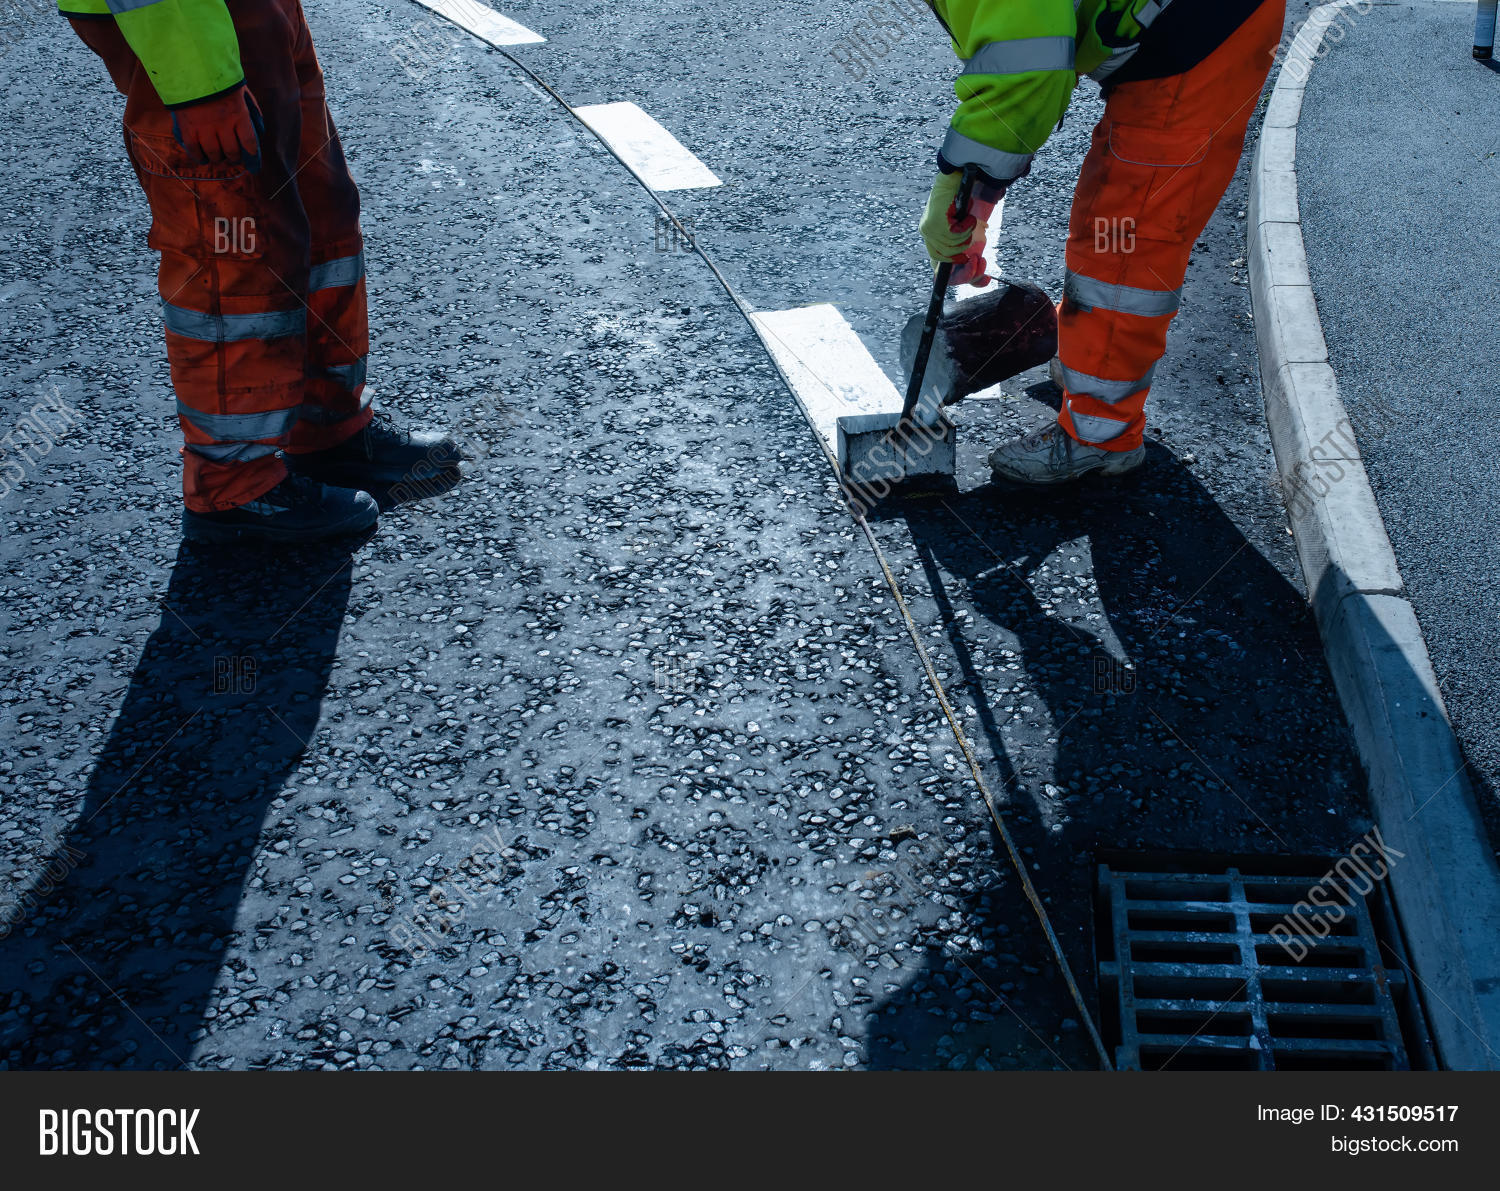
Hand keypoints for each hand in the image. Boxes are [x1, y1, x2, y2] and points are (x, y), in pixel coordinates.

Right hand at [171, 85, 262, 170]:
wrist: (188, 65)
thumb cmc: (218, 77)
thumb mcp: (240, 89)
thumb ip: (251, 108)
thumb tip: (259, 128)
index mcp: (239, 114)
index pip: (250, 143)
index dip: (252, 156)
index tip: (253, 163)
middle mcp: (223, 124)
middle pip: (232, 152)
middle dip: (234, 158)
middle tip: (232, 157)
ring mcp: (204, 127)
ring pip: (214, 154)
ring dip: (218, 158)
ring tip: (217, 156)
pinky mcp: (187, 127)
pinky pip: (194, 150)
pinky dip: (199, 157)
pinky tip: (202, 158)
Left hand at [920, 168, 1003, 285]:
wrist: (965, 173)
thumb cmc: (971, 200)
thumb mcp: (974, 231)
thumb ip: (974, 252)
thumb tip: (982, 280)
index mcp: (938, 242)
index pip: (943, 271)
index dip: (964, 278)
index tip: (984, 279)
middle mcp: (930, 238)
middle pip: (948, 265)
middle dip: (967, 265)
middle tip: (980, 258)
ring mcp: (928, 231)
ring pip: (952, 250)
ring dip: (967, 236)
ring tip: (970, 220)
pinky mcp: (932, 223)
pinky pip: (953, 236)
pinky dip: (966, 226)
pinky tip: (967, 215)